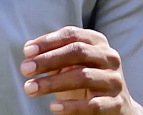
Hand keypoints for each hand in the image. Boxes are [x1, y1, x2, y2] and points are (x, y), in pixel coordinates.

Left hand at [20, 27, 142, 113]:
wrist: (116, 106)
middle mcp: (109, 57)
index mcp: (97, 42)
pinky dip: (71, 106)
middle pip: (77, 52)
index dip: (48, 41)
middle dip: (48, 60)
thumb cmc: (85, 79)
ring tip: (30, 88)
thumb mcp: (70, 63)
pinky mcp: (116, 103)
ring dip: (53, 82)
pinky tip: (53, 107)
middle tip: (25, 69)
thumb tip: (28, 50)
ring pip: (83, 76)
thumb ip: (52, 55)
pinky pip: (93, 105)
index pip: (71, 35)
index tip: (26, 51)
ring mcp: (114, 80)